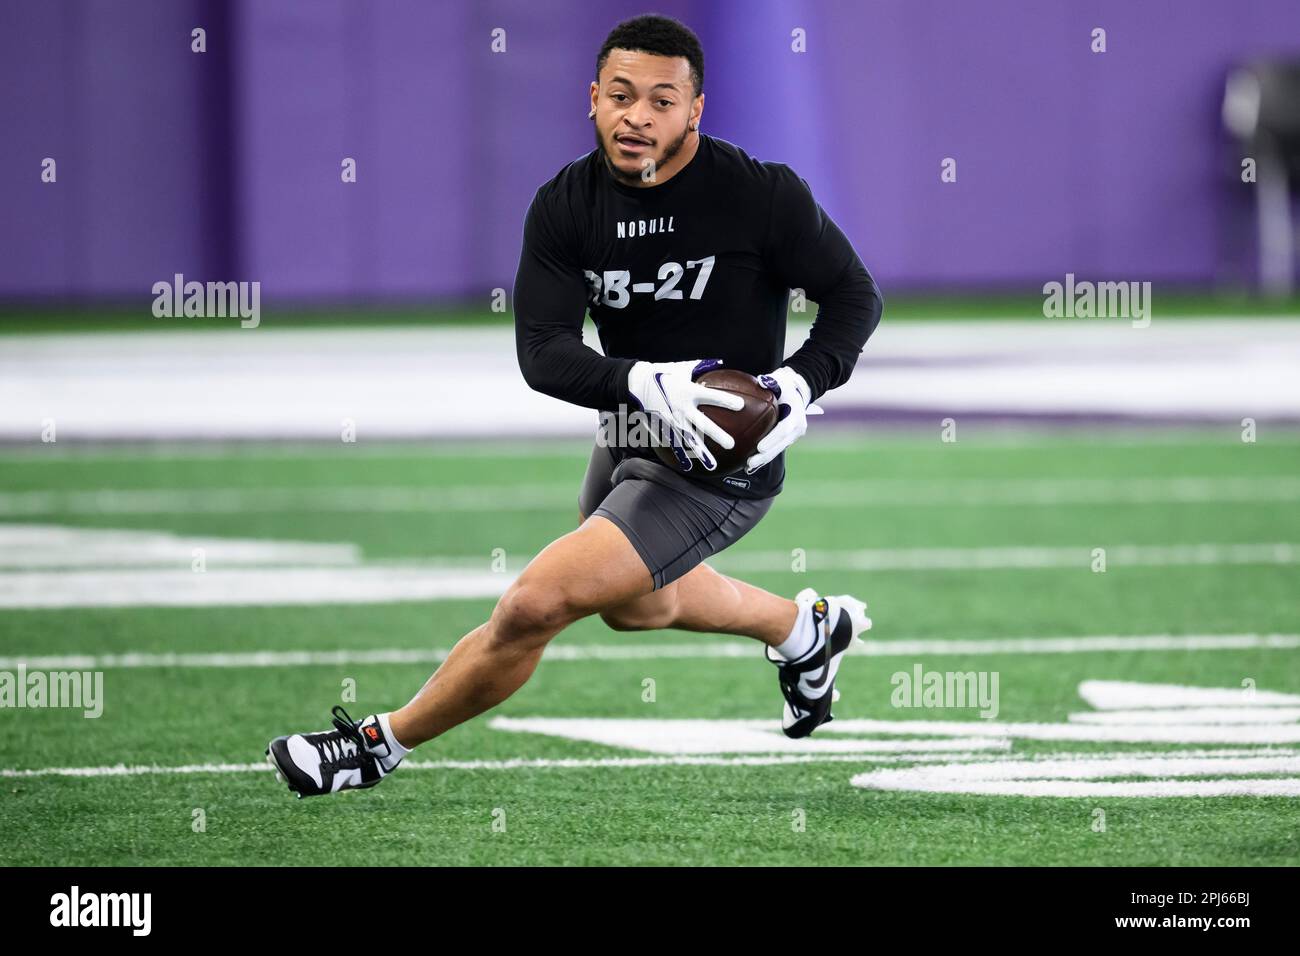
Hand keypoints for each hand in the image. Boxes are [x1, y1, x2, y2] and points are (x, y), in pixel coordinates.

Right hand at [627, 359, 743, 471]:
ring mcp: (671, 420)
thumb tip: (720, 362)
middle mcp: (681, 407)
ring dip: (701, 453)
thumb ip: (702, 366)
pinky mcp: (661, 427)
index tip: (741, 406)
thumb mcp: (682, 367)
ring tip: (713, 465)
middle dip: (717, 435)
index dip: (726, 400)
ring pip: (689, 440)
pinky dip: (681, 456)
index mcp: (688, 391)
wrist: (636, 383)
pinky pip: (673, 444)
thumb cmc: (662, 373)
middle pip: (703, 424)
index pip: (711, 396)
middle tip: (731, 445)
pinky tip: (689, 466)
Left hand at [745, 366, 821, 473]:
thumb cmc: (784, 384)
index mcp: (796, 415)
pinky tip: (749, 466)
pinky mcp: (786, 439)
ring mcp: (792, 435)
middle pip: (781, 445)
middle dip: (766, 455)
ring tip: (747, 467)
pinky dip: (763, 458)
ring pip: (777, 450)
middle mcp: (797, 428)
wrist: (796, 390)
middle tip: (750, 462)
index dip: (773, 439)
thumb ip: (771, 382)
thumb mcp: (780, 380)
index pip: (785, 430)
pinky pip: (774, 450)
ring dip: (763, 460)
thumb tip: (761, 381)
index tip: (759, 447)